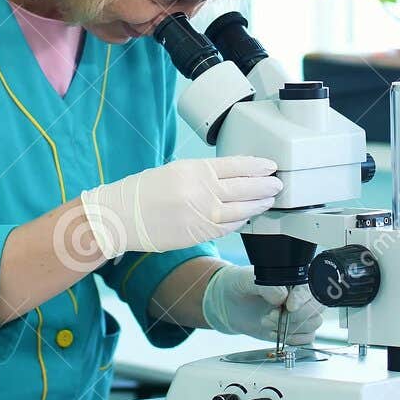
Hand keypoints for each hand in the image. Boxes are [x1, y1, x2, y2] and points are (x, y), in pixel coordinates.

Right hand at [80, 156, 281, 257]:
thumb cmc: (144, 191)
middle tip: (278, 183)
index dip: (258, 166)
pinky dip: (241, 221)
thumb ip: (204, 174)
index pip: (236, 165)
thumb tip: (233, 178)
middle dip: (265, 185)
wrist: (122, 216)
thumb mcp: (176, 170)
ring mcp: (201, 214)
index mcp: (195, 169)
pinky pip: (228, 227)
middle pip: (245, 187)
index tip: (271, 166)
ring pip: (241, 209)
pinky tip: (248, 217)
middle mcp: (201, 190)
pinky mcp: (198, 233)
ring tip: (269, 200)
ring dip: (258, 205)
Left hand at [201, 264, 323, 345]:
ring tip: (268, 322)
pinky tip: (275, 333)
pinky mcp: (294, 328)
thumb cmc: (238, 284)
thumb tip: (282, 297)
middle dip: (295, 316)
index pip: (311, 287)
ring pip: (313, 323)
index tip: (289, 306)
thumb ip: (265, 285)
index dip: (303, 298)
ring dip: (291, 328)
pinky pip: (308, 338)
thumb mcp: (245, 279)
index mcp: (292, 277)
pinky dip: (293, 339)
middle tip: (271, 316)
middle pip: (316, 307)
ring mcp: (298, 312)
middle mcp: (299, 294)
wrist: (228, 303)